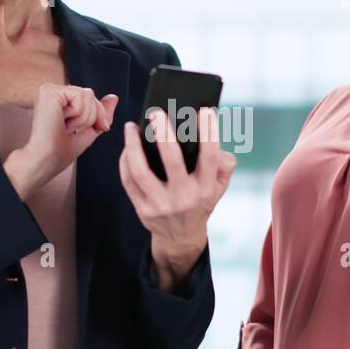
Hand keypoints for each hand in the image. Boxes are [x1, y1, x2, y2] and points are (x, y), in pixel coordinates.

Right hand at [4, 84, 117, 200]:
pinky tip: (62, 122)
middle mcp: (52, 92)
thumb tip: (114, 97)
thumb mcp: (89, 130)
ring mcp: (49, 90)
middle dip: (91, 117)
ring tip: (64, 127)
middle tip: (70, 130)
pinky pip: (81, 95)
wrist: (46, 160)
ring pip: (88, 95)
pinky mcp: (49, 91)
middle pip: (90, 94)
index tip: (85, 131)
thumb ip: (101, 112)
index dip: (97, 116)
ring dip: (83, 118)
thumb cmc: (60, 151)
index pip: (90, 97)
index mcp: (58, 100)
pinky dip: (78, 114)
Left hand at [119, 106, 235, 286]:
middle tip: (156, 112)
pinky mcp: (142, 209)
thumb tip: (218, 145)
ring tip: (131, 127)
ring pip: (141, 171)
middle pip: (172, 161)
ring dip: (133, 146)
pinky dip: (125, 162)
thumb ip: (224, 165)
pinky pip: (129, 181)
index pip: (210, 157)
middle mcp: (184, 197)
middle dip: (164, 133)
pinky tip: (126, 147)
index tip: (204, 111)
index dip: (209, 132)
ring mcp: (161, 205)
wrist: (180, 237)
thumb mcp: (219, 187)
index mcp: (205, 189)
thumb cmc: (200, 202)